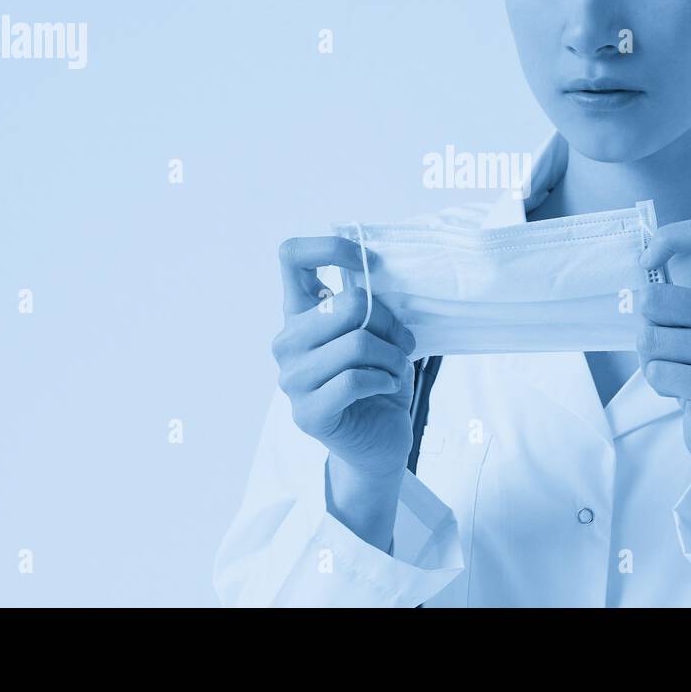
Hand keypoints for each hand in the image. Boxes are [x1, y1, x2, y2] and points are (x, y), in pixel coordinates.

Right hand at [273, 236, 416, 479]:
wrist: (378, 443)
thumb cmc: (379, 381)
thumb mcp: (377, 334)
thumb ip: (370, 307)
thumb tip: (379, 280)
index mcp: (299, 314)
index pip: (292, 256)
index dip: (332, 248)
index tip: (368, 262)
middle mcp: (287, 342)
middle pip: (348, 303)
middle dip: (390, 322)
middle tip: (403, 342)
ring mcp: (292, 379)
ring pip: (357, 343)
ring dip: (393, 356)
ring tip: (397, 368)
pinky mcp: (307, 412)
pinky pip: (356, 380)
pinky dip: (385, 381)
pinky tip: (387, 387)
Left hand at [636, 216, 690, 528]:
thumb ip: (680, 292)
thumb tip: (640, 265)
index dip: (670, 238)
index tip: (647, 263)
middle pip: (655, 298)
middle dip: (647, 325)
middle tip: (669, 345)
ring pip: (648, 337)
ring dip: (650, 358)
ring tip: (679, 368)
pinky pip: (655, 371)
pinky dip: (658, 382)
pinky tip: (684, 390)